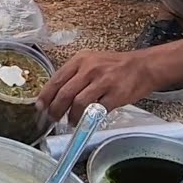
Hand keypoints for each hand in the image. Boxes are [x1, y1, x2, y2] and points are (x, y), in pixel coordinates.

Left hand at [37, 50, 159, 122]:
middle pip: (64, 93)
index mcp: (80, 60)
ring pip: (78, 103)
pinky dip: (88, 118)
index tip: (40, 106)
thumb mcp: (91, 62)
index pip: (56, 79)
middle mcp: (89, 69)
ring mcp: (103, 81)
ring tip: (70, 122)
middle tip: (52, 119)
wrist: (143, 66)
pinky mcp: (115, 94)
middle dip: (55, 110)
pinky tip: (85, 122)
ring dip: (71, 116)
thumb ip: (74, 76)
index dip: (46, 95)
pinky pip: (96, 110)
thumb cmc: (115, 66)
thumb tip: (55, 95)